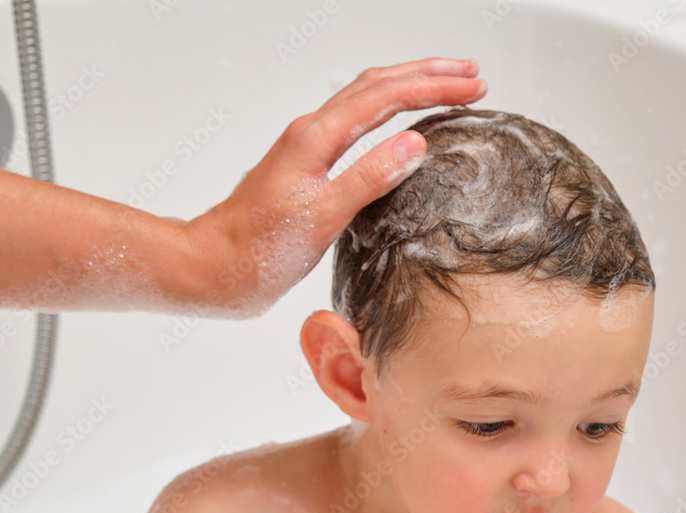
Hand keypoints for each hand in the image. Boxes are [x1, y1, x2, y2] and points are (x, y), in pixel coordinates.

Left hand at [181, 57, 486, 317]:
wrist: (211, 267)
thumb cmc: (257, 250)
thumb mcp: (320, 217)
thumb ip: (368, 178)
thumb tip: (415, 143)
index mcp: (315, 138)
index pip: (386, 96)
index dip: (434, 87)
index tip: (474, 87)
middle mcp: (312, 133)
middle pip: (377, 84)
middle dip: (427, 73)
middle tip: (471, 72)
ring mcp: (309, 149)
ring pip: (366, 100)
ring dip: (409, 87)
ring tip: (446, 86)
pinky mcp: (309, 168)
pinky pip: (357, 125)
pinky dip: (389, 113)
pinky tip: (401, 126)